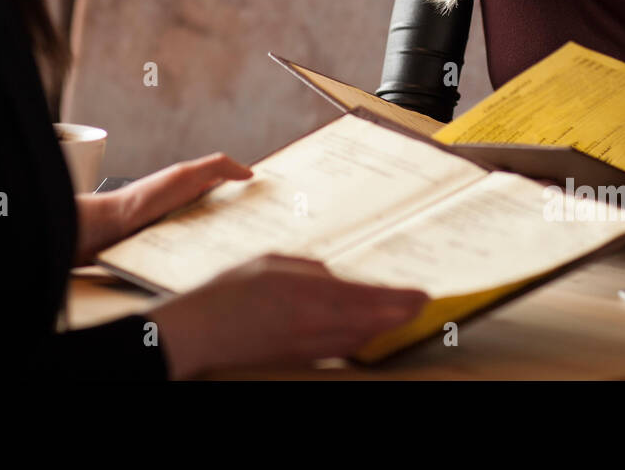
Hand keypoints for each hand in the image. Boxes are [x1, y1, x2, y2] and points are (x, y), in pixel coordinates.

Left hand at [75, 153, 251, 264]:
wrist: (109, 231)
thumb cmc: (143, 199)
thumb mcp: (184, 175)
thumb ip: (217, 167)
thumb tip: (249, 171)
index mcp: (197, 189)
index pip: (233, 192)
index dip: (253, 197)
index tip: (275, 204)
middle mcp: (192, 211)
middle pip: (229, 220)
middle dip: (247, 227)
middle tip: (268, 237)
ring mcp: (183, 234)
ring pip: (217, 241)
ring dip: (228, 247)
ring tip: (247, 255)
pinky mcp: (175, 255)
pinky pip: (200, 259)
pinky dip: (210, 262)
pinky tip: (220, 268)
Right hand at [147, 253, 429, 378]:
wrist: (200, 333)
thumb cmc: (229, 292)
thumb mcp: (272, 263)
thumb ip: (309, 267)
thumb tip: (335, 276)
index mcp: (310, 295)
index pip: (371, 299)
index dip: (403, 299)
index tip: (424, 295)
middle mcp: (315, 325)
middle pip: (374, 324)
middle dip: (402, 315)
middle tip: (422, 305)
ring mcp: (308, 348)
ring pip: (360, 340)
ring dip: (384, 329)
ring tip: (401, 316)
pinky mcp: (299, 361)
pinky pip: (341, 350)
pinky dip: (360, 340)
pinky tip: (366, 332)